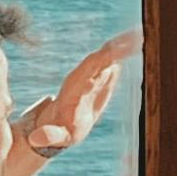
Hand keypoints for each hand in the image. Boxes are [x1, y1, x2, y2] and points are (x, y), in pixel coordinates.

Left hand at [15, 27, 142, 163]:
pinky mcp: (103, 77)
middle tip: (137, 36)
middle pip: (103, 56)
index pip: (90, 67)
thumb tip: (35, 140)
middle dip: (119, 47)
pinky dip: (125, 51)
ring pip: (110, 55)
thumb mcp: (55, 136)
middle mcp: (85, 76)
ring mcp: (95, 75)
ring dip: (125, 46)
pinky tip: (138, 43)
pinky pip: (114, 60)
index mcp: (75, 86)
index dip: (104, 57)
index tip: (116, 48)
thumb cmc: (60, 131)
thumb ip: (48, 136)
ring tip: (141, 35)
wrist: (62, 123)